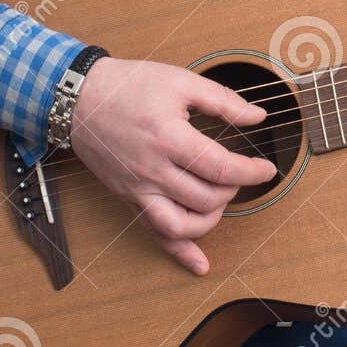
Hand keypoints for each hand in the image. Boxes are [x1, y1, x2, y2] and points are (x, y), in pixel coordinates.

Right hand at [67, 58, 274, 274]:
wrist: (79, 99)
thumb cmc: (129, 86)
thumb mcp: (181, 82)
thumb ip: (223, 101)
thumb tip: (258, 117)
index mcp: (170, 139)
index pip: (221, 167)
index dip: (251, 172)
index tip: (267, 169)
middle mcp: (153, 171)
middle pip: (206, 199)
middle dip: (232, 189)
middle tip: (235, 173)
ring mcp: (139, 189)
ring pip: (182, 226)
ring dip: (211, 219)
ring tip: (219, 199)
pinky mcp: (129, 198)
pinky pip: (155, 234)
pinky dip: (180, 253)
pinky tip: (200, 265)